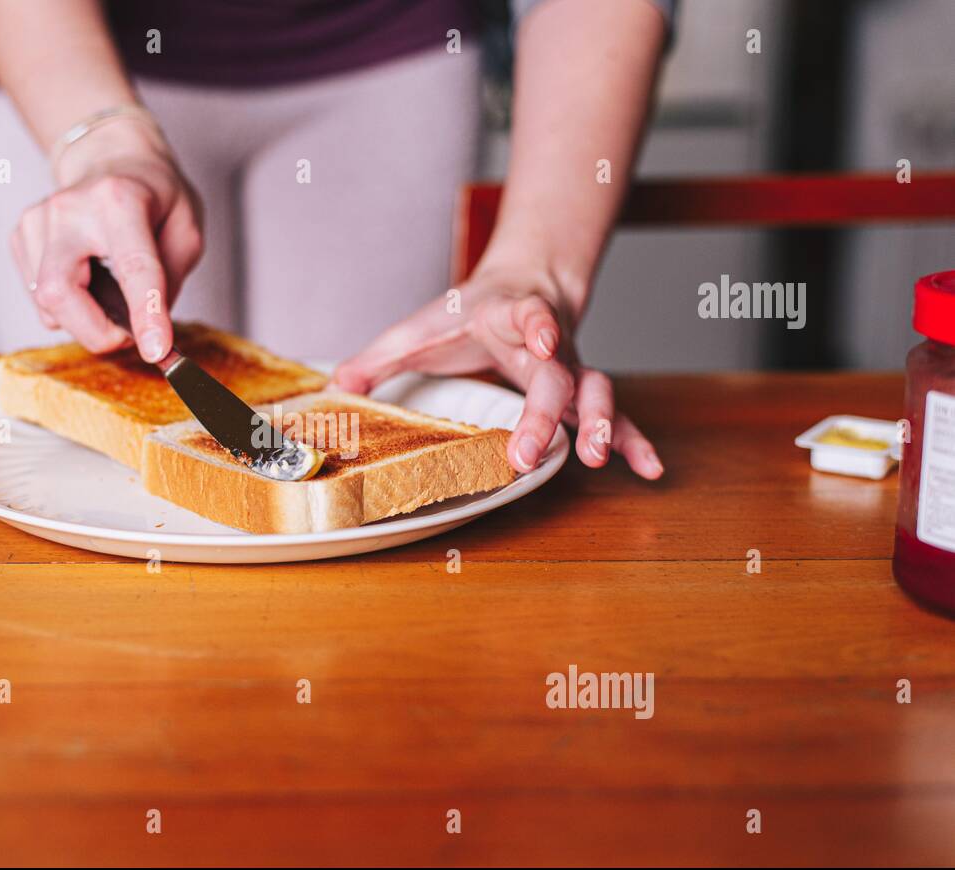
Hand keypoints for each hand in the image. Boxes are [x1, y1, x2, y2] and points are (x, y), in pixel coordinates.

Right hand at [11, 118, 202, 360]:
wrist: (109, 156)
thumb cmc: (154, 194)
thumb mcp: (186, 230)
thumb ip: (171, 283)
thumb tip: (149, 336)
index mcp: (120, 200)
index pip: (132, 267)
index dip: (145, 314)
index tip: (155, 351)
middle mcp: (70, 208)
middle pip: (61, 293)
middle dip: (96, 333)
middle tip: (129, 335)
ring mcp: (37, 221)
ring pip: (48, 304)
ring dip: (86, 318)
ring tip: (111, 294)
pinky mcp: (21, 236)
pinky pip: (41, 299)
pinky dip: (69, 306)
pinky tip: (87, 279)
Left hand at [332, 265, 662, 478]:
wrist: (527, 284)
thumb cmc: (468, 313)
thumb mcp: (420, 327)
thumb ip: (380, 355)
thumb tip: (335, 385)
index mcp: (510, 317)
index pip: (527, 315)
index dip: (536, 324)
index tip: (541, 337)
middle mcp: (550, 344)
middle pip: (559, 374)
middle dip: (549, 411)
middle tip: (533, 451)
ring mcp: (571, 368)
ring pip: (597, 392)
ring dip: (600, 425)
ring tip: (597, 458)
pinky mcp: (582, 394)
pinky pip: (614, 418)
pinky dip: (633, 442)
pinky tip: (649, 470)